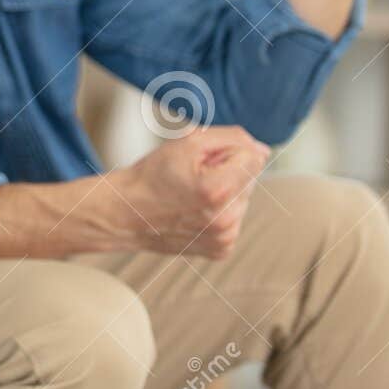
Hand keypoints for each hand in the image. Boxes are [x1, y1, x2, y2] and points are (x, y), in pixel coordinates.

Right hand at [104, 126, 269, 257]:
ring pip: (244, 199)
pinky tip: (195, 210)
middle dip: (227, 171)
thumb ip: (231, 139)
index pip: (253, 157)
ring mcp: (224, 238)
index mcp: (218, 190)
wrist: (126, 214)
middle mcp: (225, 219)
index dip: (228, 151)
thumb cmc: (151, 177)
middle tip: (192, 177)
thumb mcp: (187, 143)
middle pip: (250, 179)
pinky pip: (235, 219)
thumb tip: (263, 151)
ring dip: (225, 192)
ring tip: (191, 195)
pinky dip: (220, 211)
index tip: (203, 159)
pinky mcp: (221, 249)